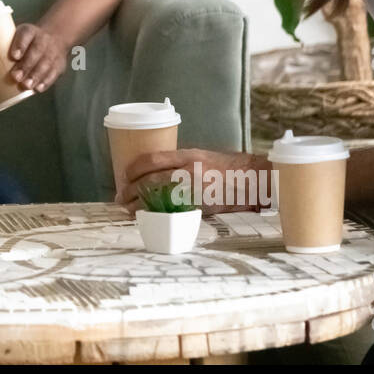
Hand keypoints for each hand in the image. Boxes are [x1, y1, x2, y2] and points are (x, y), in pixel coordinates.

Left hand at [8, 23, 68, 91]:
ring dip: (36, 76)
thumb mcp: (18, 36)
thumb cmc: (28, 42)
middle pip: (36, 51)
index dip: (20, 45)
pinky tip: (38, 88)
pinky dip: (46, 81)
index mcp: (30, 31)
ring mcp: (53, 52)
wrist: (55, 37)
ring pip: (46, 63)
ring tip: (26, 85)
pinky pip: (54, 73)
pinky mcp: (59, 64)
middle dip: (26, 65)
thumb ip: (5, 47)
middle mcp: (43, 40)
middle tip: (16, 77)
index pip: (25, 35)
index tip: (14, 56)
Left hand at [118, 148, 267, 212]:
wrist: (253, 179)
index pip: (152, 160)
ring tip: (128, 209)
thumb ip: (179, 163)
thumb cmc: (226, 167)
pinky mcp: (201, 207)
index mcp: (188, 156)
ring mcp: (195, 191)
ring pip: (158, 198)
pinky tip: (149, 217)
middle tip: (120, 197)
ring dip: (139, 205)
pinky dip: (158, 214)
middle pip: (150, 181)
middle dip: (131, 190)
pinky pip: (174, 211)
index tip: (124, 175)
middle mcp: (189, 171)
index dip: (133, 168)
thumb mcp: (201, 157)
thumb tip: (153, 173)